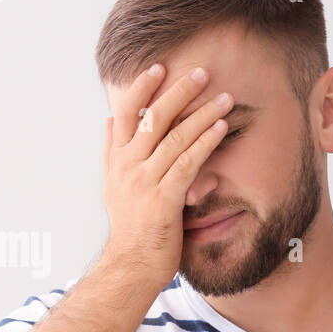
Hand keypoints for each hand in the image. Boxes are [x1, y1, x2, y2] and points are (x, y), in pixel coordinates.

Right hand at [100, 63, 233, 285]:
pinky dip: (205, 142)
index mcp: (116, 160)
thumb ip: (111, 151)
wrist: (131, 264)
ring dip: (201, 114)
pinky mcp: (164, 199)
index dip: (141, 87)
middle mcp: (127, 167)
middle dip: (179, 92)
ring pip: (174, 138)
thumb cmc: (129, 225)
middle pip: (153, 118)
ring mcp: (144, 182)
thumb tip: (108, 119)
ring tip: (224, 97)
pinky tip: (221, 127)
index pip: (125, 113)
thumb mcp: (111, 185)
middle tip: (202, 72)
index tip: (160, 66)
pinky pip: (188, 163)